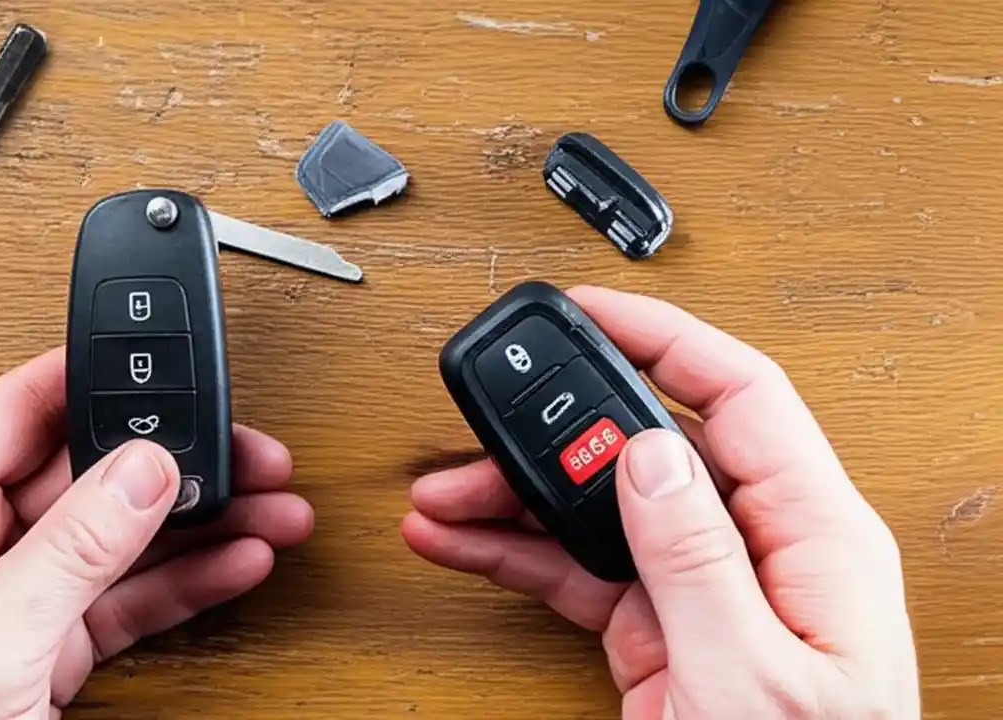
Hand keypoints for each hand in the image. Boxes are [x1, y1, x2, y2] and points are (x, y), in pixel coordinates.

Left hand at [0, 347, 313, 718]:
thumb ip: (71, 546)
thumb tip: (141, 469)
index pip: (19, 411)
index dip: (98, 380)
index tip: (173, 366)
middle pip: (88, 471)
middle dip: (174, 460)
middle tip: (249, 454)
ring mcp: (9, 595)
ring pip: (122, 536)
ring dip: (199, 524)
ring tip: (271, 510)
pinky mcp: (42, 647)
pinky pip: (125, 596)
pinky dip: (182, 583)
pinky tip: (235, 563)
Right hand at [403, 286, 918, 717]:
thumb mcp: (753, 677)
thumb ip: (700, 561)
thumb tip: (650, 455)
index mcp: (814, 537)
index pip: (739, 397)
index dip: (664, 337)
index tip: (592, 309)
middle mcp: (757, 548)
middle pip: (645, 446)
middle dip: (558, 428)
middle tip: (485, 421)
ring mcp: (704, 589)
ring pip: (597, 506)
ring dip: (518, 495)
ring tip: (444, 493)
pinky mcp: (659, 630)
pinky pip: (577, 568)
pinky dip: (517, 554)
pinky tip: (463, 541)